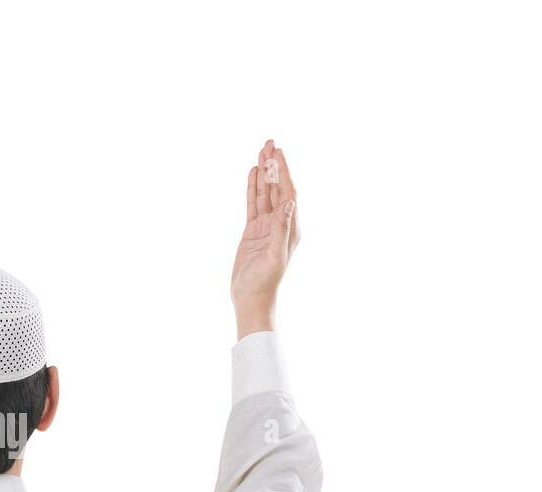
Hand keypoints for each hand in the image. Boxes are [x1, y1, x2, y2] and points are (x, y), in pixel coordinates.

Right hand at [230, 139, 298, 336]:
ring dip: (263, 173)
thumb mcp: (274, 256)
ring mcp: (265, 226)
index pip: (288, 193)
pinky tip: (252, 173)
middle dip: (274, 165)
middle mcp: (280, 223)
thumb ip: (281, 229)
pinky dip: (252, 188)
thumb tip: (289, 203)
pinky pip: (252, 204)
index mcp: (290, 227)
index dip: (284, 172)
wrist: (251, 299)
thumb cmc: (265, 282)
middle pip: (277, 187)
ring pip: (264, 193)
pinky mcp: (252, 231)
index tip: (278, 154)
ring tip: (261, 152)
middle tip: (269, 143)